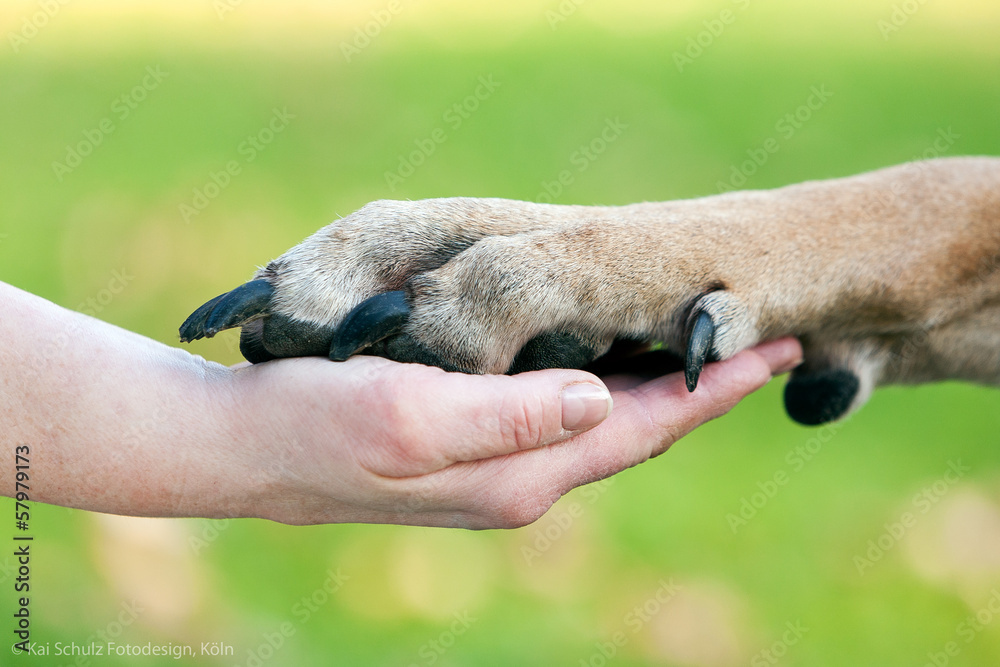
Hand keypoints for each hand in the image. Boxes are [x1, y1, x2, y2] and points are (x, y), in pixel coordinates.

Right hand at [229, 338, 801, 527]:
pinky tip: (616, 364)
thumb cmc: (315, 423)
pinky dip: (608, 389)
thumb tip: (603, 400)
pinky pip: (564, 418)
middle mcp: (521, 479)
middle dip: (705, 392)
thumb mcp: (409, 416)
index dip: (712, 392)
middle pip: (637, 431)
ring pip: (605, 426)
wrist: (246, 446)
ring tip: (711, 353)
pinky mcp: (471, 448)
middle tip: (766, 344)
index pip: (642, 428)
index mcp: (520, 473)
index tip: (776, 350)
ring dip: (662, 391)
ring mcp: (496, 468)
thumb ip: (511, 415)